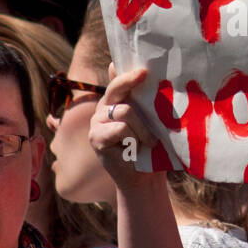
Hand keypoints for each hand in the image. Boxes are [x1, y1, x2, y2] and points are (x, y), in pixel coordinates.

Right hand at [89, 64, 159, 191]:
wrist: (144, 177)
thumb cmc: (151, 147)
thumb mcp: (152, 121)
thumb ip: (146, 100)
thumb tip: (144, 75)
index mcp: (116, 101)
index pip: (118, 80)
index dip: (127, 73)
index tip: (143, 70)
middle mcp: (104, 107)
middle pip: (117, 89)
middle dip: (132, 83)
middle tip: (145, 79)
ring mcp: (97, 121)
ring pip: (125, 111)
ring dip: (143, 129)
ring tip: (150, 143)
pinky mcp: (95, 137)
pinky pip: (120, 129)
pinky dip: (133, 139)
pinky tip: (135, 150)